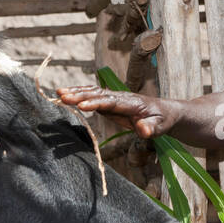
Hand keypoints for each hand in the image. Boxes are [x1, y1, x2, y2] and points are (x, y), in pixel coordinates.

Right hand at [55, 85, 175, 138]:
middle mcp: (121, 97)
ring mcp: (115, 98)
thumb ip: (151, 128)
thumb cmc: (163, 120)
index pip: (111, 102)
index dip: (96, 103)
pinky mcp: (110, 102)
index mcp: (132, 103)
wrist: (165, 112)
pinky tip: (66, 95)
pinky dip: (80, 94)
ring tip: (58, 93)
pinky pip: (93, 96)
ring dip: (77, 92)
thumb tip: (142, 130)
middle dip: (80, 95)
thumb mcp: (161, 127)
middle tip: (62, 96)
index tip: (81, 106)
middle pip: (99, 94)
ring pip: (94, 92)